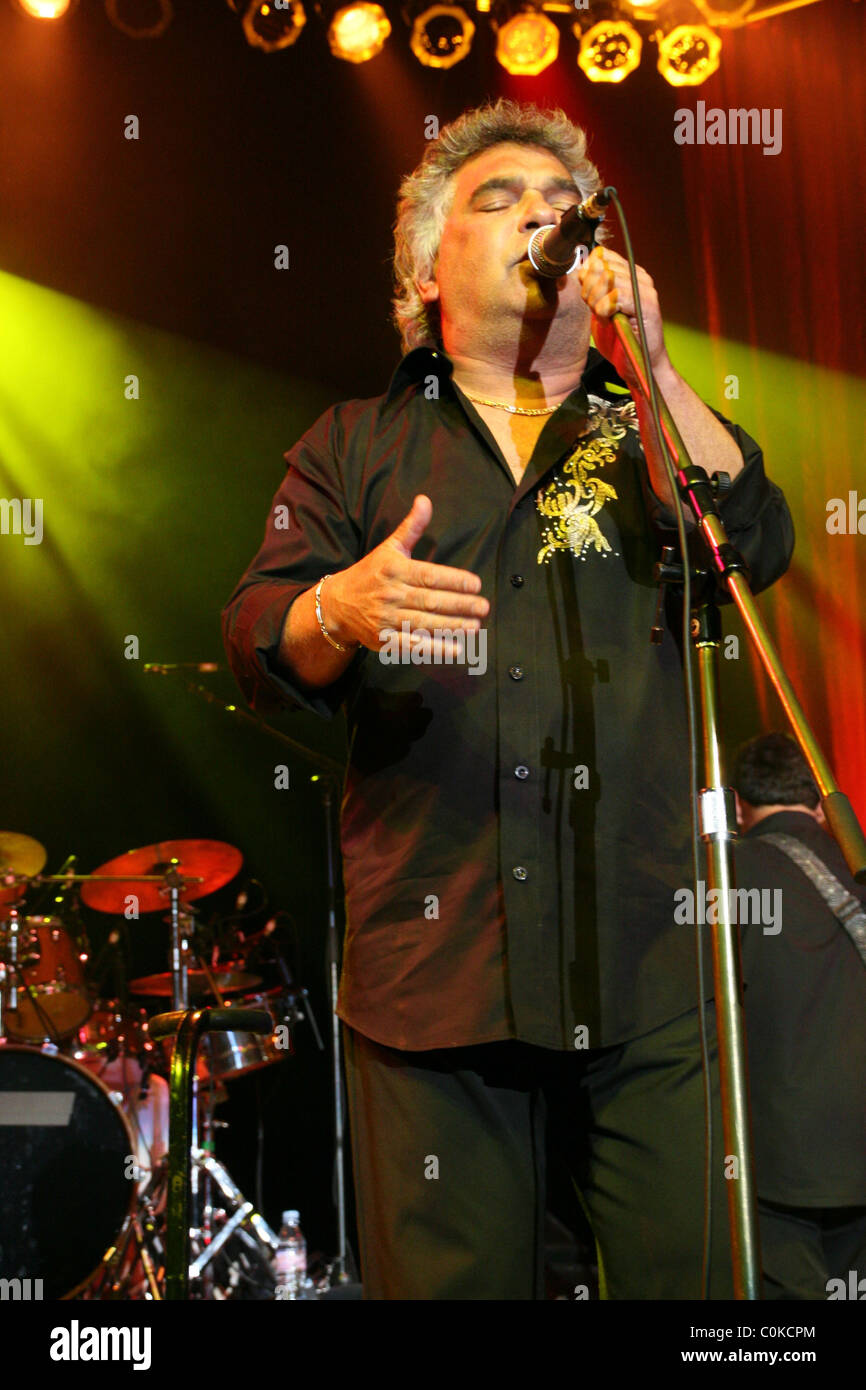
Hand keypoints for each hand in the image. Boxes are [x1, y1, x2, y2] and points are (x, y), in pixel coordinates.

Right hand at [326, 495, 488, 652]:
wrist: (338, 604)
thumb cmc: (370, 573)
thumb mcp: (389, 547)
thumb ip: (411, 527)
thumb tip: (425, 500)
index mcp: (394, 570)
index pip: (429, 575)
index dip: (454, 580)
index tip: (476, 584)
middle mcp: (390, 594)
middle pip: (430, 601)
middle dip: (459, 605)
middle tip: (483, 607)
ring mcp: (386, 619)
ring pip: (424, 623)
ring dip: (452, 626)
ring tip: (475, 626)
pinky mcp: (384, 640)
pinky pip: (413, 645)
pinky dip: (435, 648)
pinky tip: (456, 649)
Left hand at [576, 247, 670, 382]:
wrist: (640, 364)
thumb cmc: (620, 339)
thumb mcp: (600, 309)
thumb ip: (592, 289)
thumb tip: (581, 270)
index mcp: (629, 274)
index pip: (602, 255)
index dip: (587, 272)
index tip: (587, 293)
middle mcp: (639, 276)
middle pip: (602, 266)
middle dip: (589, 288)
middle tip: (594, 308)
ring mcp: (645, 289)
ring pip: (608, 279)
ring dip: (596, 300)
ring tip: (602, 316)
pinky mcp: (646, 305)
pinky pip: (616, 295)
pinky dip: (604, 309)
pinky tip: (608, 319)